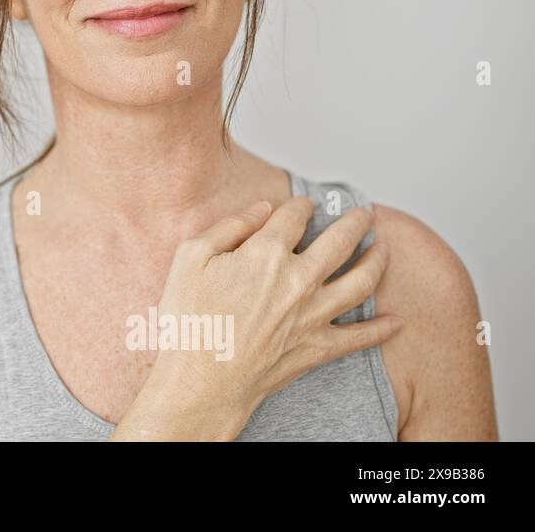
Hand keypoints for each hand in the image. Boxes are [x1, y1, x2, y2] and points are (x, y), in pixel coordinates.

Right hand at [111, 195, 402, 439]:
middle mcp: (299, 279)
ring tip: (384, 248)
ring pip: (361, 281)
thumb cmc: (190, 320)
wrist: (201, 381)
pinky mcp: (319, 346)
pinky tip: (396, 321)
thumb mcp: (190, 258)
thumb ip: (229, 227)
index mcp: (266, 253)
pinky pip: (361, 336)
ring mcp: (313, 314)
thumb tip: (260, 209)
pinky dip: (382, 329)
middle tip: (365, 213)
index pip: (294, 216)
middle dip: (356, 222)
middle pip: (341, 241)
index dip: (301, 205)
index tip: (304, 204)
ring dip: (379, 261)